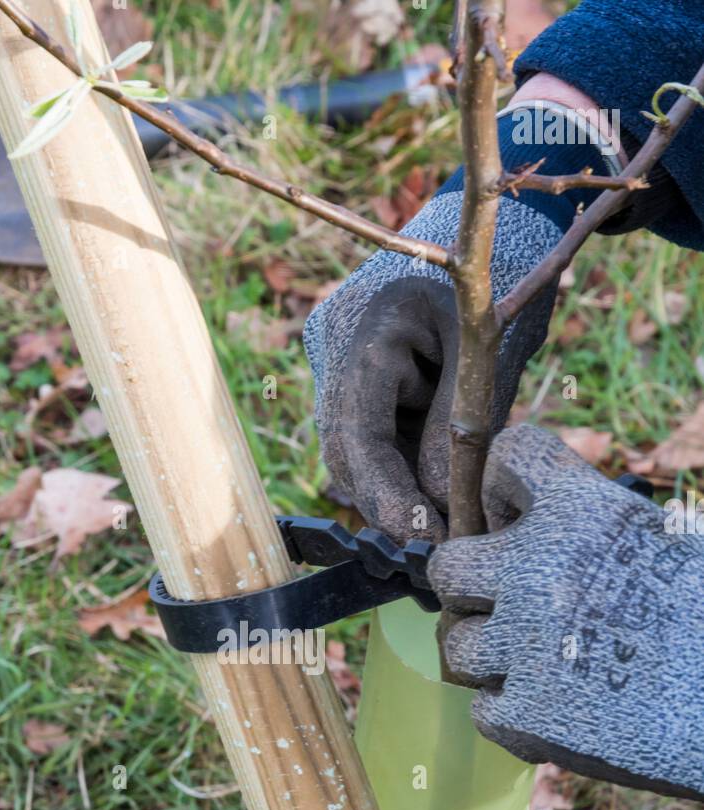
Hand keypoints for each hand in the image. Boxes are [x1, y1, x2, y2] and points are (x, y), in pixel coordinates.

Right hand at [304, 194, 560, 544]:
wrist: (494, 239)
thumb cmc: (500, 284)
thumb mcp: (489, 358)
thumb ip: (459, 430)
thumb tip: (439, 509)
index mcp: (373, 323)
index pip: (359, 429)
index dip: (385, 491)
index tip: (422, 534)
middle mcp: (339, 345)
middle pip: (344, 449)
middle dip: (385, 500)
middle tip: (432, 540)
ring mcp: (337, 363)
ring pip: (349, 451)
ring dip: (389, 489)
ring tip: (435, 519)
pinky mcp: (351, 381)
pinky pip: (363, 438)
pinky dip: (393, 469)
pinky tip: (424, 491)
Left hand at [428, 425, 703, 801]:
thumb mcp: (665, 543)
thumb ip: (589, 530)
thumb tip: (523, 531)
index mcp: (581, 510)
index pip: (506, 458)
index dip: (506, 489)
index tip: (523, 519)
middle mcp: (539, 569)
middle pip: (448, 566)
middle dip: (474, 588)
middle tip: (516, 608)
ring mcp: (526, 645)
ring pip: (457, 646)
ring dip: (493, 659)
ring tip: (545, 666)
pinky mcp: (526, 714)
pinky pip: (483, 708)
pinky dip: (515, 715)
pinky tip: (562, 709)